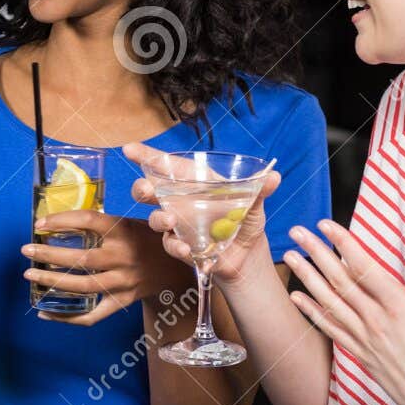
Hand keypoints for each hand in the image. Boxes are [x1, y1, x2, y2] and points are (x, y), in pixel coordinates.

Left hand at [22, 208, 187, 325]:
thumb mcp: (130, 223)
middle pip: (81, 258)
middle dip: (49, 255)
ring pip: (83, 286)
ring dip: (52, 282)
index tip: (39, 223)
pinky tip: (44, 312)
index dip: (62, 220)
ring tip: (30, 274)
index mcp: (125, 231)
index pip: (89, 220)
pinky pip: (92, 315)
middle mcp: (124, 257)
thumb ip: (102, 222)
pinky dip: (66, 317)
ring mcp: (124, 282)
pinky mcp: (122, 302)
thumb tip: (58, 217)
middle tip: (27, 251)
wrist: (175, 268)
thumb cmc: (146, 240)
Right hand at [124, 142, 279, 284]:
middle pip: (149, 190)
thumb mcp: (255, 204)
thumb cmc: (245, 221)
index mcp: (196, 182)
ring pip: (155, 218)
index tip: (130, 149)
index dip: (147, 156)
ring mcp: (177, 224)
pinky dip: (175, 246)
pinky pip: (169, 244)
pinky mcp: (180, 245)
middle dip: (141, 188)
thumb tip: (274, 178)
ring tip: (169, 221)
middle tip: (145, 190)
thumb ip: (261, 190)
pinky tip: (185, 249)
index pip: (167, 166)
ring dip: (158, 219)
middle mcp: (180, 201)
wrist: (247, 255)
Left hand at [283, 220, 404, 404]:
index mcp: (400, 307)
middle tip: (297, 231)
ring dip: (308, 278)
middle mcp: (376, 321)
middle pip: (340, 281)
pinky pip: (331, 329)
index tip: (326, 224)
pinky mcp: (361, 354)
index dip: (343, 244)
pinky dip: (312, 312)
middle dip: (317, 253)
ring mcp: (365, 339)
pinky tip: (298, 298)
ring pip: (330, 302)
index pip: (365, 268)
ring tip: (289, 257)